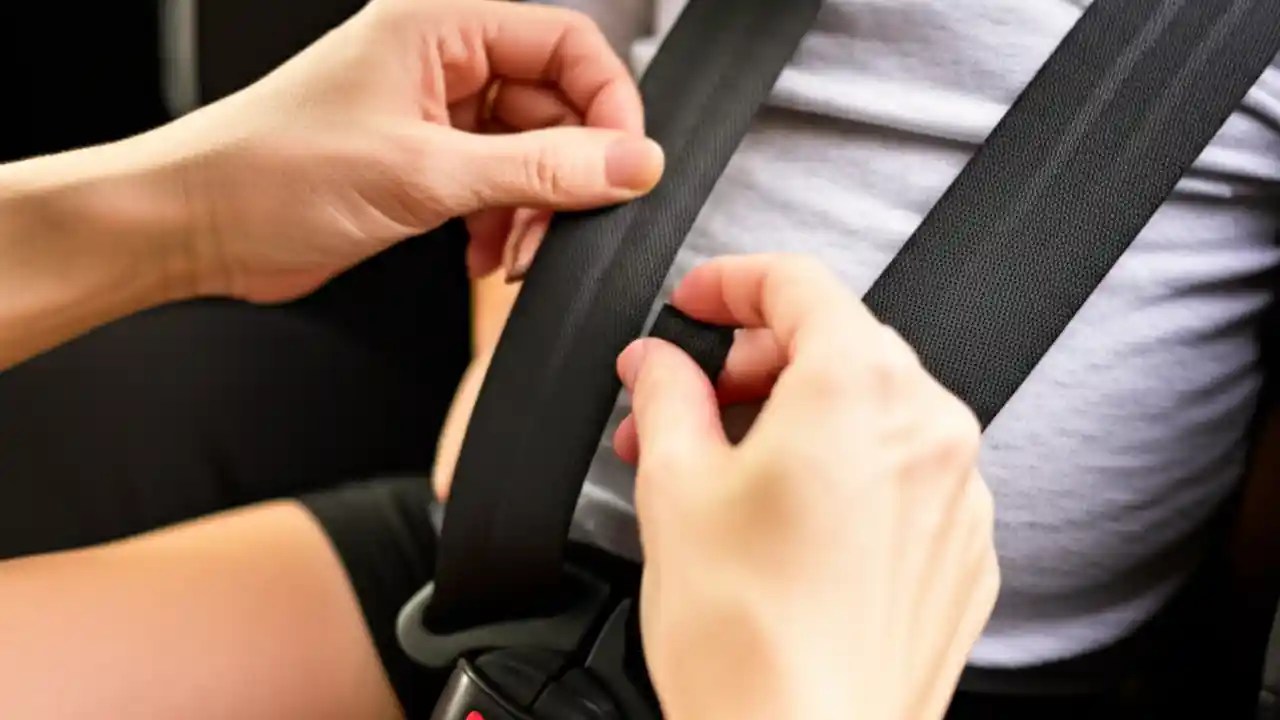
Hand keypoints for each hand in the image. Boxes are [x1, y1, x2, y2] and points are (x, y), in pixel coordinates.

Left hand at [166, 0, 662, 302]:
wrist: (197, 227)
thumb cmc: (272, 173)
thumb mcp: (423, 173)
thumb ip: (538, 170)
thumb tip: (630, 164)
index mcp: (440, 27)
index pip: (568, 44)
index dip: (609, 106)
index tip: (626, 168)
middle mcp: (443, 62)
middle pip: (556, 105)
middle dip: (568, 174)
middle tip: (564, 226)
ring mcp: (435, 114)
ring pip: (531, 153)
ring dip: (535, 209)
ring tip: (513, 251)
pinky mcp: (425, 162)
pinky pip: (499, 185)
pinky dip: (504, 223)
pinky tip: (485, 254)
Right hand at [616, 255, 999, 719]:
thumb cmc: (749, 639)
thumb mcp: (674, 487)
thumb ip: (664, 397)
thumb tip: (657, 364)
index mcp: (861, 389)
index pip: (798, 283)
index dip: (731, 282)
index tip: (694, 306)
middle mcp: (929, 429)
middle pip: (838, 345)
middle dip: (750, 364)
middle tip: (686, 402)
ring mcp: (958, 495)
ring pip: (871, 413)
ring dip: (792, 419)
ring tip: (723, 470)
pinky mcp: (963, 553)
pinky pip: (901, 477)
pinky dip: (843, 473)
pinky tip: (784, 521)